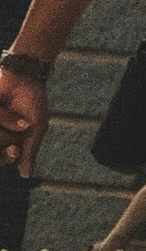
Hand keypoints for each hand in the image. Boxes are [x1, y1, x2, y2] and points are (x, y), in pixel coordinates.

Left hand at [0, 60, 42, 176]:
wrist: (24, 76)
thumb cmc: (32, 101)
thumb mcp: (37, 127)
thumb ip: (30, 150)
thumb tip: (25, 175)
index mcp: (8, 140)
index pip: (3, 158)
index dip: (7, 158)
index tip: (14, 150)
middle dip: (5, 143)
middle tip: (11, 139)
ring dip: (3, 129)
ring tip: (11, 115)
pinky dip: (2, 117)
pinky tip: (4, 107)